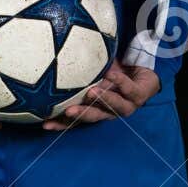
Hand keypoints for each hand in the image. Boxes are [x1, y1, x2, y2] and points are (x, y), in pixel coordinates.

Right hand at [42, 60, 160, 130]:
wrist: (141, 69)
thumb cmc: (113, 73)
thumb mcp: (94, 75)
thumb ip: (78, 75)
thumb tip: (51, 63)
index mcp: (96, 109)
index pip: (76, 121)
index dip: (61, 124)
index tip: (46, 124)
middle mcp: (110, 112)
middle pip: (94, 117)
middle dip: (81, 114)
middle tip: (69, 111)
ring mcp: (126, 105)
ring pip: (114, 106)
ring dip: (103, 99)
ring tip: (92, 92)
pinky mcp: (139, 95)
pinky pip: (128, 88)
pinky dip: (119, 81)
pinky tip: (110, 74)